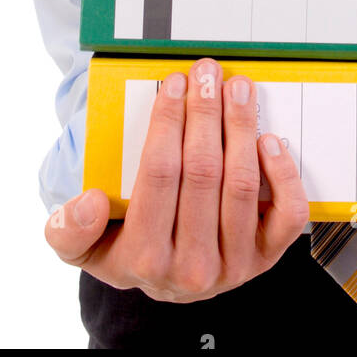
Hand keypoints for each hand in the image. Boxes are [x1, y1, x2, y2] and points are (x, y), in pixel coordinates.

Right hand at [45, 58, 309, 301]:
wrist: (172, 283)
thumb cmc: (130, 249)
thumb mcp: (86, 247)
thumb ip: (68, 230)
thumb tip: (89, 201)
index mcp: (144, 258)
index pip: (159, 175)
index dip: (167, 122)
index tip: (173, 83)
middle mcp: (192, 267)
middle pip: (204, 173)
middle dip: (206, 112)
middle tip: (206, 73)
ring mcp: (235, 264)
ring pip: (242, 185)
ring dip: (242, 127)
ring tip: (237, 88)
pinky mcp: (268, 256)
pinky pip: (288, 213)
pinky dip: (283, 173)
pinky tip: (269, 138)